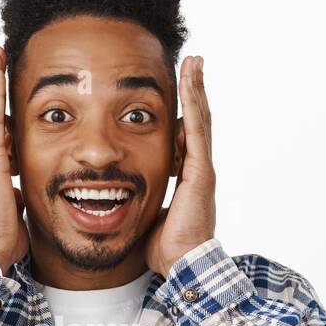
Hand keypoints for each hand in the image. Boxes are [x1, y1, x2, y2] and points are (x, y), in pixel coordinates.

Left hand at [146, 55, 215, 277]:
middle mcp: (197, 167)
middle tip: (191, 62)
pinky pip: (196, 129)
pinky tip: (190, 81)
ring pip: (200, 118)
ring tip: (194, 61)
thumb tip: (124, 195)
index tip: (176, 88)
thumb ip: (143, 198)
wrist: (181, 264)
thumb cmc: (163, 246)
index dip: (181, 109)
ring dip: (196, 87)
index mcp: (186, 175)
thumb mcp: (148, 212)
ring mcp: (201, 167)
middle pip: (195, 119)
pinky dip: (194, 103)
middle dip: (193, 90)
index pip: (183, 133)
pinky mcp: (201, 171)